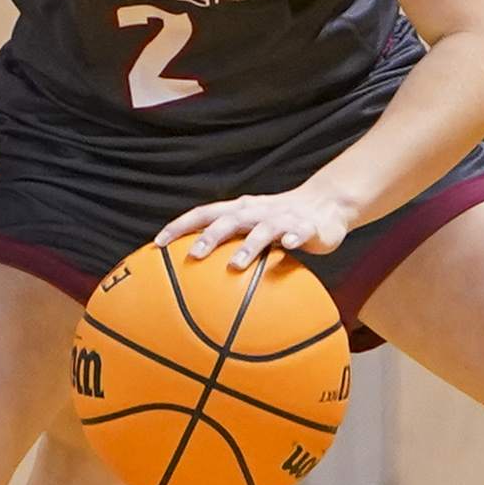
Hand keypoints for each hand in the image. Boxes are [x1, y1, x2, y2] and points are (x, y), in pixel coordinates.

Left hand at [159, 184, 353, 270]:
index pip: (203, 214)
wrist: (326, 206)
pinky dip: (295, 237)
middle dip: (210, 237)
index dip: (179, 226)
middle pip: (229, 220)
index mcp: (239, 210)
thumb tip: (193, 279)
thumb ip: (228, 247)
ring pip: (263, 229)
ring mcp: (283, 218)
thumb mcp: (250, 230)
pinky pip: (301, 231)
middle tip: (194, 256)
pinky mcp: (308, 226)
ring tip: (236, 264)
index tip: (158, 243)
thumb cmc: (279, 223)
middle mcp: (257, 211)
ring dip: (249, 245)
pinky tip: (290, 245)